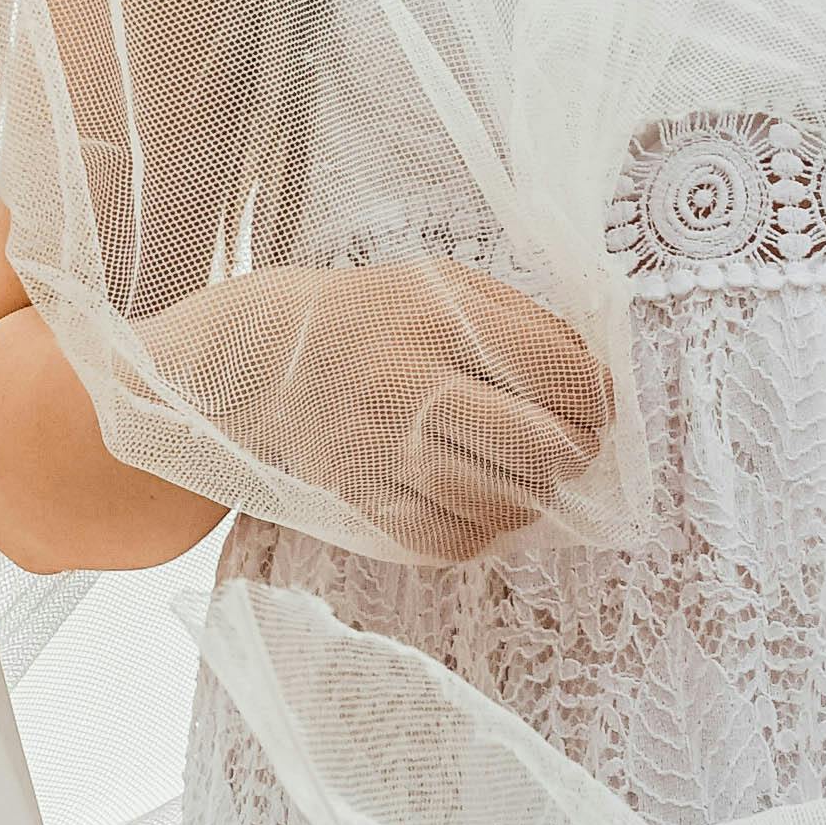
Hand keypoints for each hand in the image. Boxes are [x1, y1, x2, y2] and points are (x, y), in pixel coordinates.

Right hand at [134, 257, 616, 561]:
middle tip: (566, 448)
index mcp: (431, 313)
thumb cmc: (342, 319)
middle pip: (544, 447)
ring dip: (532, 497)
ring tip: (521, 477)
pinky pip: (453, 541)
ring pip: (506, 502)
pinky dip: (481, 531)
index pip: (564, 373)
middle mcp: (406, 380)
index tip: (592, 405)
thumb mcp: (424, 283)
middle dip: (574, 454)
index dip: (597, 399)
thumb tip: (594, 376)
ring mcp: (378, 448)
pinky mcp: (356, 502)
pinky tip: (474, 504)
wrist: (228, 366)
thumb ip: (514, 316)